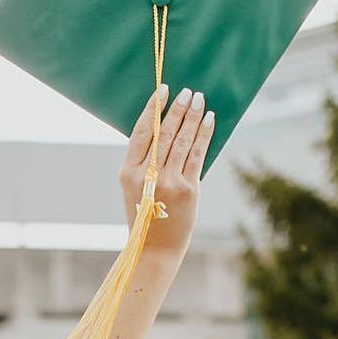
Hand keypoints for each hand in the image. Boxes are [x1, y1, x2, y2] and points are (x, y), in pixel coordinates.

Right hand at [119, 85, 215, 261]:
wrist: (155, 248)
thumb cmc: (146, 214)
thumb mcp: (135, 188)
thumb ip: (144, 162)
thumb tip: (166, 126)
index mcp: (128, 173)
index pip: (141, 132)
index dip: (153, 109)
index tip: (164, 90)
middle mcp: (146, 176)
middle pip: (164, 133)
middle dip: (178, 109)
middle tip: (188, 92)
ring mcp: (168, 182)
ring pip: (181, 141)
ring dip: (193, 117)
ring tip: (200, 100)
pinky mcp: (188, 189)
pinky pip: (197, 154)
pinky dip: (204, 134)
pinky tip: (210, 119)